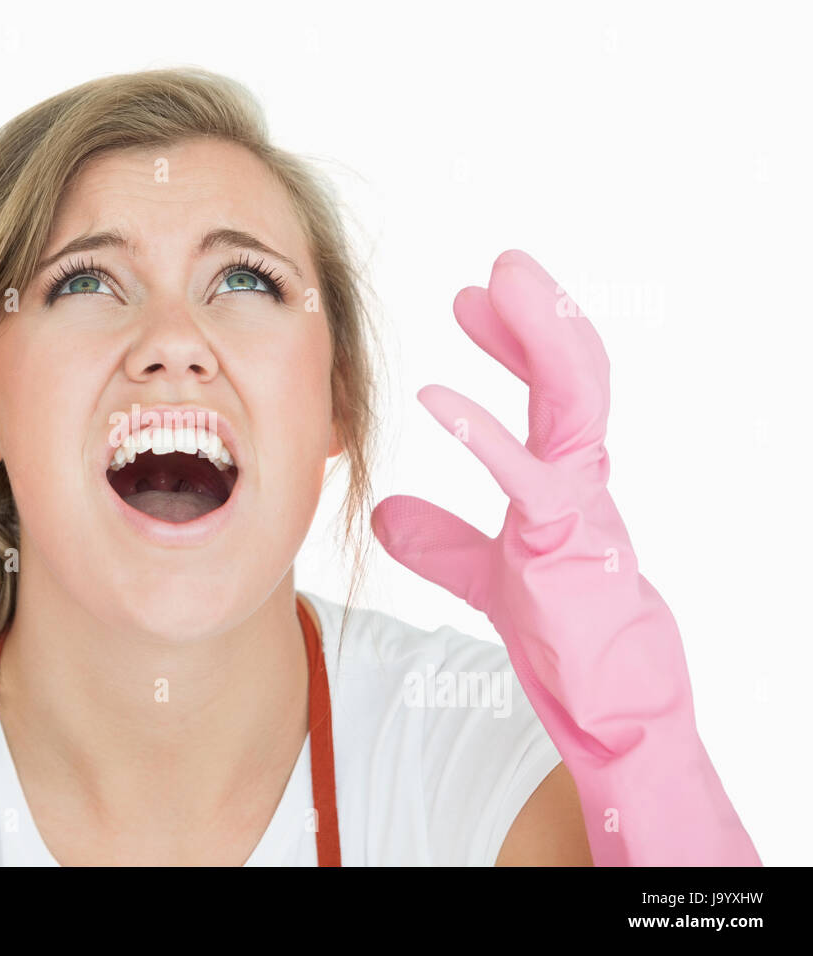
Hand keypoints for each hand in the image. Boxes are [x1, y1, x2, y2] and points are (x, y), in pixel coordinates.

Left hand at [372, 250, 759, 864]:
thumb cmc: (558, 629)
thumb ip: (438, 541)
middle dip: (538, 314)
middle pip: (570, 373)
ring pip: (575, 398)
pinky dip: (481, 433)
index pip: (543, 387)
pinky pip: (528, 476)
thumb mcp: (483, 575)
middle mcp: (579, 474)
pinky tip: (434, 397)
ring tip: (504, 280)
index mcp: (563, 473)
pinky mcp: (563, 541)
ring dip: (538, 336)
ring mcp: (579, 502)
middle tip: (501, 262)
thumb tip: (382, 513)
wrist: (603, 696)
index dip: (511, 339)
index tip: (469, 300)